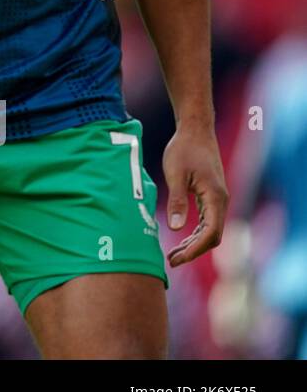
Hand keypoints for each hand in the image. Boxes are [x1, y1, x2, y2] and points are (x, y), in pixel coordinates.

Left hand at [162, 121, 227, 266]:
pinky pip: (206, 221)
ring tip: (172, 255)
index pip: (211, 234)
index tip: (177, 258)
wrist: (195, 130)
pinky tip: (180, 237)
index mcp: (215, 198)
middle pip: (212, 236)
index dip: (195, 250)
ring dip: (193, 244)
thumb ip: (177, 201)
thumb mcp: (176, 174)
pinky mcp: (210, 195)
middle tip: (171, 261)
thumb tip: (175, 228)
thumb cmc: (184, 149)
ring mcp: (217, 199)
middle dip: (193, 251)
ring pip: (209, 230)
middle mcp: (220, 201)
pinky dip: (194, 232)